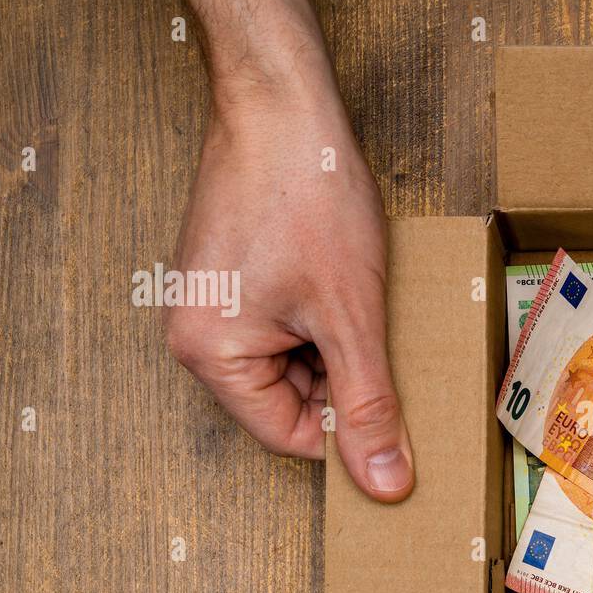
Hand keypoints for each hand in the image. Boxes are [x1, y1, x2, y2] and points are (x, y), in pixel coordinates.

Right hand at [168, 0, 412, 501]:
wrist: (283, 106)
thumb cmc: (309, 201)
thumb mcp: (351, 319)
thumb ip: (367, 407)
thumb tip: (384, 486)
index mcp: (210, 356)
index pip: (289, 435)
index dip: (349, 433)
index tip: (397, 420)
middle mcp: (195, 334)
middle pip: (288, 399)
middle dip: (344, 381)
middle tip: (388, 347)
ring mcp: (210, 301)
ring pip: (292, 360)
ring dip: (338, 347)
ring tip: (363, 304)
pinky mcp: (232, 274)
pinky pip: (284, 324)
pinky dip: (324, 318)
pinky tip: (349, 287)